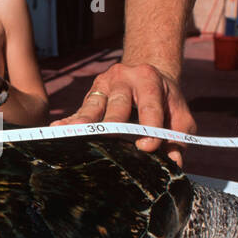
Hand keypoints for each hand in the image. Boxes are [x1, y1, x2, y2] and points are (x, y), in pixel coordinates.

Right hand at [53, 62, 196, 165]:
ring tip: (74, 132)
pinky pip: (79, 109)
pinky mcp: (91, 94)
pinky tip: (58, 129)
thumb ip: (179, 138)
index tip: (147, 147)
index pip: (150, 105)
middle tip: (109, 137)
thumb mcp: (179, 115)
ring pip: (95, 106)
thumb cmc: (165, 100)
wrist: (146, 73)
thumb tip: (175, 164)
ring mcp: (104, 85)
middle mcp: (125, 78)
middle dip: (114, 122)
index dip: (150, 125)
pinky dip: (69, 121)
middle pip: (119, 103)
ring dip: (85, 121)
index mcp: (150, 80)